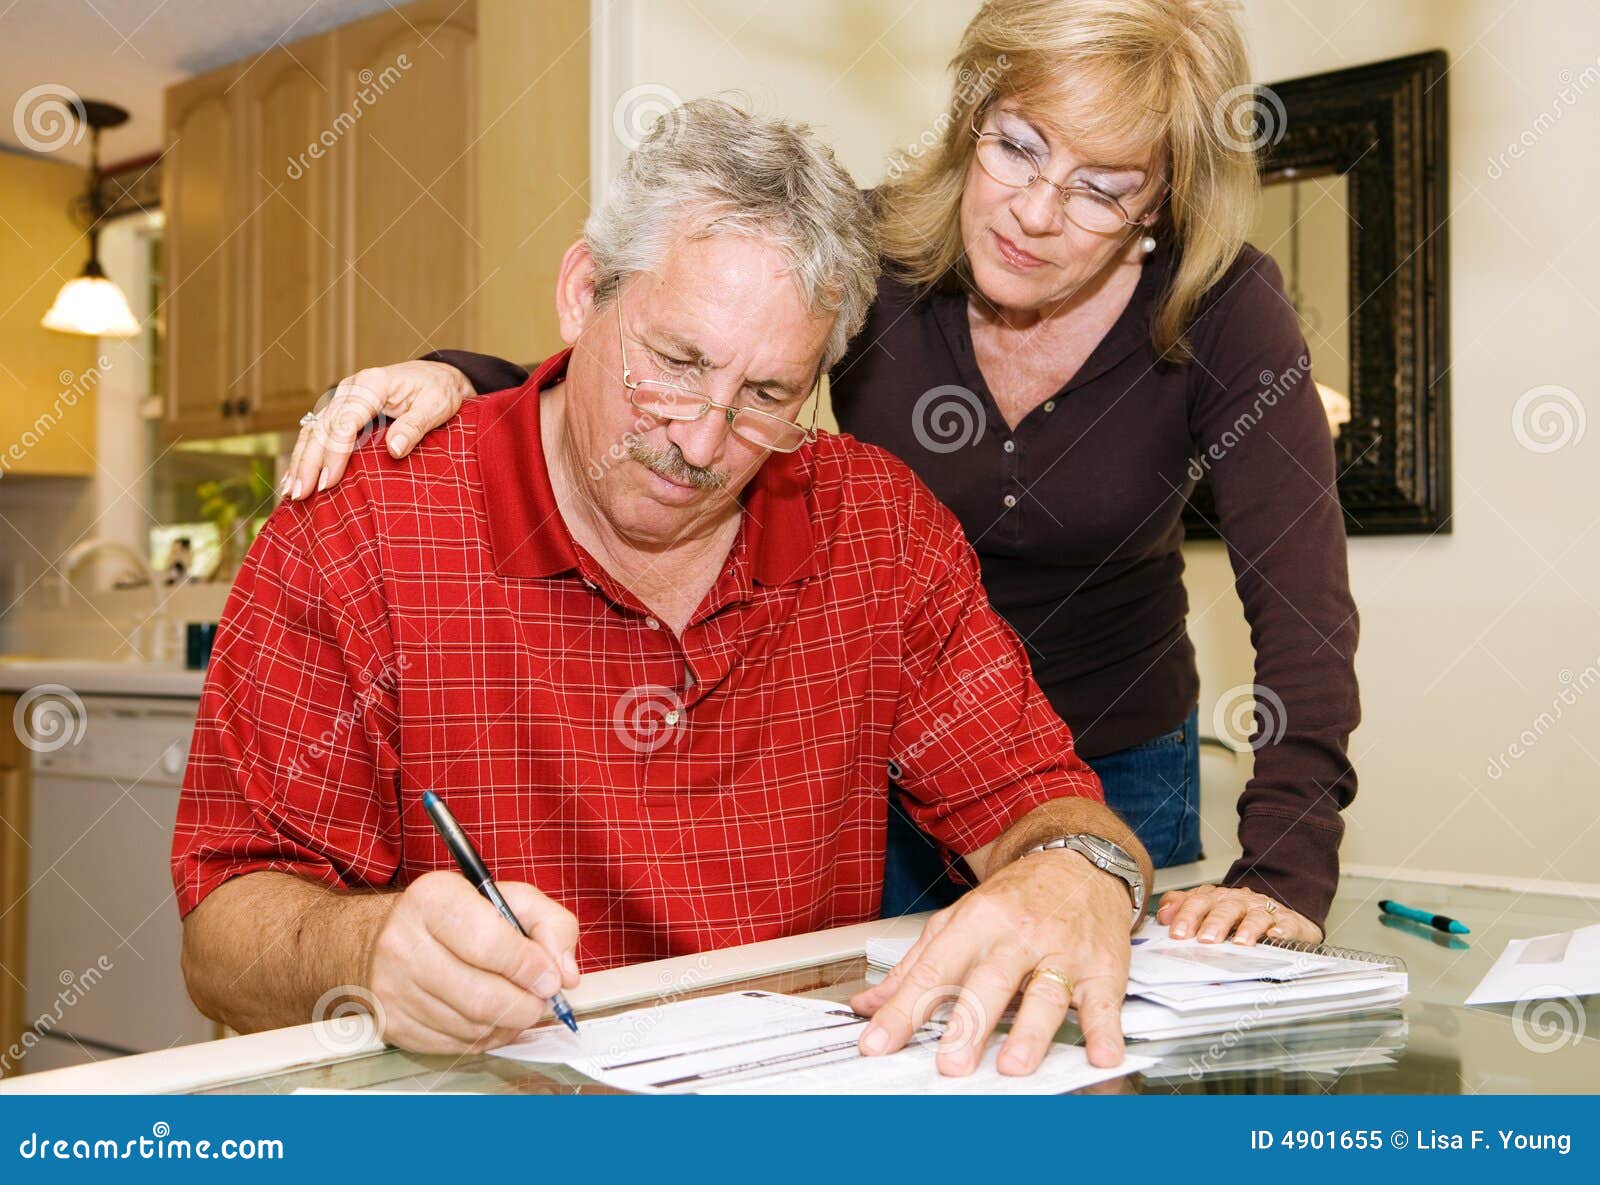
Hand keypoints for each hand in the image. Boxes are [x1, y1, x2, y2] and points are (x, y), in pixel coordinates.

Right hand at [282, 361, 470, 499]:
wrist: (436, 374)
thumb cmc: (438, 390)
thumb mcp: (437, 405)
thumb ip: (415, 426)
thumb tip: (394, 450)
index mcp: (373, 384)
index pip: (346, 421)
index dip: (334, 453)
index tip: (328, 482)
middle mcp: (352, 388)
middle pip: (322, 427)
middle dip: (308, 462)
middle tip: (300, 494)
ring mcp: (343, 398)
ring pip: (313, 429)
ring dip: (300, 460)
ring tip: (291, 492)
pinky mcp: (341, 409)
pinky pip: (317, 431)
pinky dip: (305, 454)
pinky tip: (296, 476)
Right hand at [364, 870, 579, 1053]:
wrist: (396, 935)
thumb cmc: (459, 916)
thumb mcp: (511, 899)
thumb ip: (550, 925)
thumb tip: (564, 974)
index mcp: (433, 899)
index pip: (489, 944)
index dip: (529, 967)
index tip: (551, 978)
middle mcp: (403, 943)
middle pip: (482, 997)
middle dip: (526, 1004)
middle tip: (540, 998)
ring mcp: (392, 987)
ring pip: (472, 1027)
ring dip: (509, 1023)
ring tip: (516, 1004)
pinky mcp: (393, 1023)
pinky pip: (456, 1045)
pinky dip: (487, 1037)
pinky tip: (492, 1017)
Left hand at [849, 849, 1132, 1075]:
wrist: (1080, 863)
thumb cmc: (1017, 899)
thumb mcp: (960, 920)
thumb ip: (916, 967)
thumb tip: (868, 1005)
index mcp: (977, 920)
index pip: (934, 971)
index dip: (903, 1010)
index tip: (878, 1043)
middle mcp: (1019, 934)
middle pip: (989, 981)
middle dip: (968, 1025)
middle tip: (949, 1064)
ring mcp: (1063, 952)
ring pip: (1045, 994)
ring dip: (1030, 1033)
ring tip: (1013, 1066)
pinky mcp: (1103, 969)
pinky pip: (1105, 1004)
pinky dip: (1106, 1032)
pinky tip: (1101, 1057)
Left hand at [1155, 884, 1322, 944]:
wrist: (1279, 912)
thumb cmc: (1240, 913)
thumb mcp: (1209, 906)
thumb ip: (1183, 907)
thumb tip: (1162, 913)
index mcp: (1217, 898)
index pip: (1198, 902)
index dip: (1187, 915)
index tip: (1178, 933)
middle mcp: (1239, 901)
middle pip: (1225, 908)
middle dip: (1214, 922)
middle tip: (1206, 939)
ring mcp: (1264, 910)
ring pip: (1254, 916)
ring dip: (1247, 928)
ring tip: (1240, 942)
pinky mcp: (1287, 922)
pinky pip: (1286, 925)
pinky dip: (1281, 931)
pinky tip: (1275, 937)